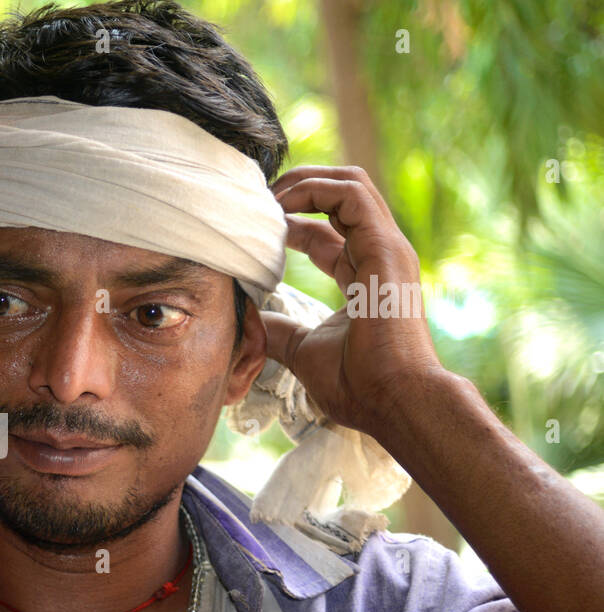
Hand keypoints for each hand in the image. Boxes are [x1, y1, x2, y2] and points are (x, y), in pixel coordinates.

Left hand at [263, 165, 446, 435]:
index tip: (255, 227)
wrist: (394, 398)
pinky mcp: (384, 247)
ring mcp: (385, 248)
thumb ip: (278, 331)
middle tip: (256, 199)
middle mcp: (377, 255)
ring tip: (266, 195)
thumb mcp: (303, 351)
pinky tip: (281, 205)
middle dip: (297, 188)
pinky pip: (351, 194)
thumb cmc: (358, 384)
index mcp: (363, 276)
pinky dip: (314, 189)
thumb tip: (249, 321)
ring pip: (349, 183)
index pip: (326, 233)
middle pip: (341, 197)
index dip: (290, 221)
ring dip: (304, 181)